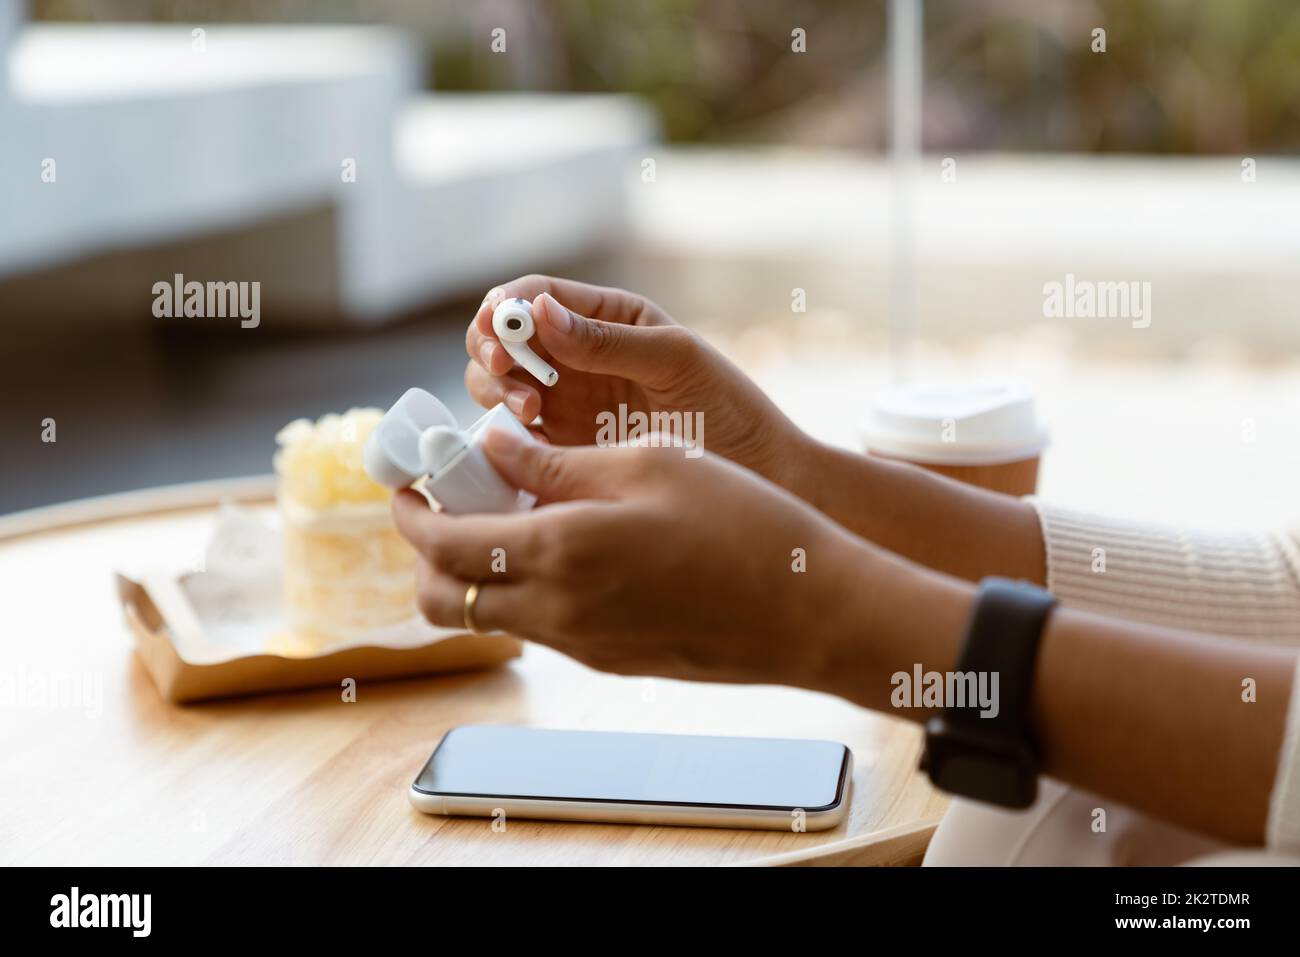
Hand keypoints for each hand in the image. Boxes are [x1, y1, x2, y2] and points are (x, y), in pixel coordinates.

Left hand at [391, 429, 871, 689]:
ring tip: (517, 513)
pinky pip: (537, 627)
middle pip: (442, 600)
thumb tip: (492, 446)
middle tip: (454, 500)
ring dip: (476, 571)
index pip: (441, 544)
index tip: (406, 479)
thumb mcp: (648, 462)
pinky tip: (567, 545)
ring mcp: (582, 645)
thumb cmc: (742, 522)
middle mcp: (557, 611)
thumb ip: (557, 460)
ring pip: (488, 618)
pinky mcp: (609, 661)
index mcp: (558, 552)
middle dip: (427, 550)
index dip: (410, 509)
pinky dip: (523, 588)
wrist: (809, 610)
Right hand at [464, 275, 809, 493]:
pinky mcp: (562, 449)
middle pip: (501, 338)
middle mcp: (576, 357)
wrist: (755, 476)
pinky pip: (512, 436)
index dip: (507, 307)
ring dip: (495, 389)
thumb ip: (608, 341)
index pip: (536, 295)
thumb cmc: (728, 408)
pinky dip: (502, 434)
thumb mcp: (674, 362)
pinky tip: (523, 443)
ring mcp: (566, 403)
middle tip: (504, 370)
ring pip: (497, 384)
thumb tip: (538, 313)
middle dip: (490, 347)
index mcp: (607, 318)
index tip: (500, 327)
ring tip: (529, 410)